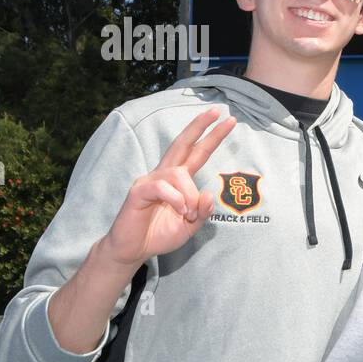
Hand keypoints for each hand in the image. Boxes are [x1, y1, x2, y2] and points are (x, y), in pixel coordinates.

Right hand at [103, 107, 236, 266]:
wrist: (134, 250)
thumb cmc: (159, 235)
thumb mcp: (190, 226)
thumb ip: (203, 212)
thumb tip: (209, 194)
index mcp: (178, 181)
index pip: (197, 153)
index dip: (211, 137)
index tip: (228, 120)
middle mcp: (164, 175)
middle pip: (182, 144)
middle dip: (199, 127)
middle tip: (216, 111)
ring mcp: (150, 180)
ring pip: (179, 174)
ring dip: (190, 195)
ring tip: (187, 214)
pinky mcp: (138, 191)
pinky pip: (163, 187)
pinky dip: (176, 200)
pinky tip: (179, 211)